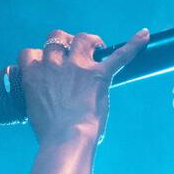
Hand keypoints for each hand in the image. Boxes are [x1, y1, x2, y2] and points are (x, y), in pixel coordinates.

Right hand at [17, 27, 150, 143]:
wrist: (66, 138)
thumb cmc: (49, 132)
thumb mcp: (33, 109)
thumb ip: (39, 96)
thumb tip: (49, 99)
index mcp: (34, 74)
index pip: (29, 52)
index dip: (37, 55)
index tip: (43, 63)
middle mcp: (53, 65)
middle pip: (56, 38)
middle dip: (63, 42)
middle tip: (71, 52)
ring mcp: (78, 67)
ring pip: (82, 38)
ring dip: (88, 41)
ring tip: (95, 47)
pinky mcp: (100, 75)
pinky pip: (120, 55)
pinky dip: (134, 44)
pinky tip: (144, 35)